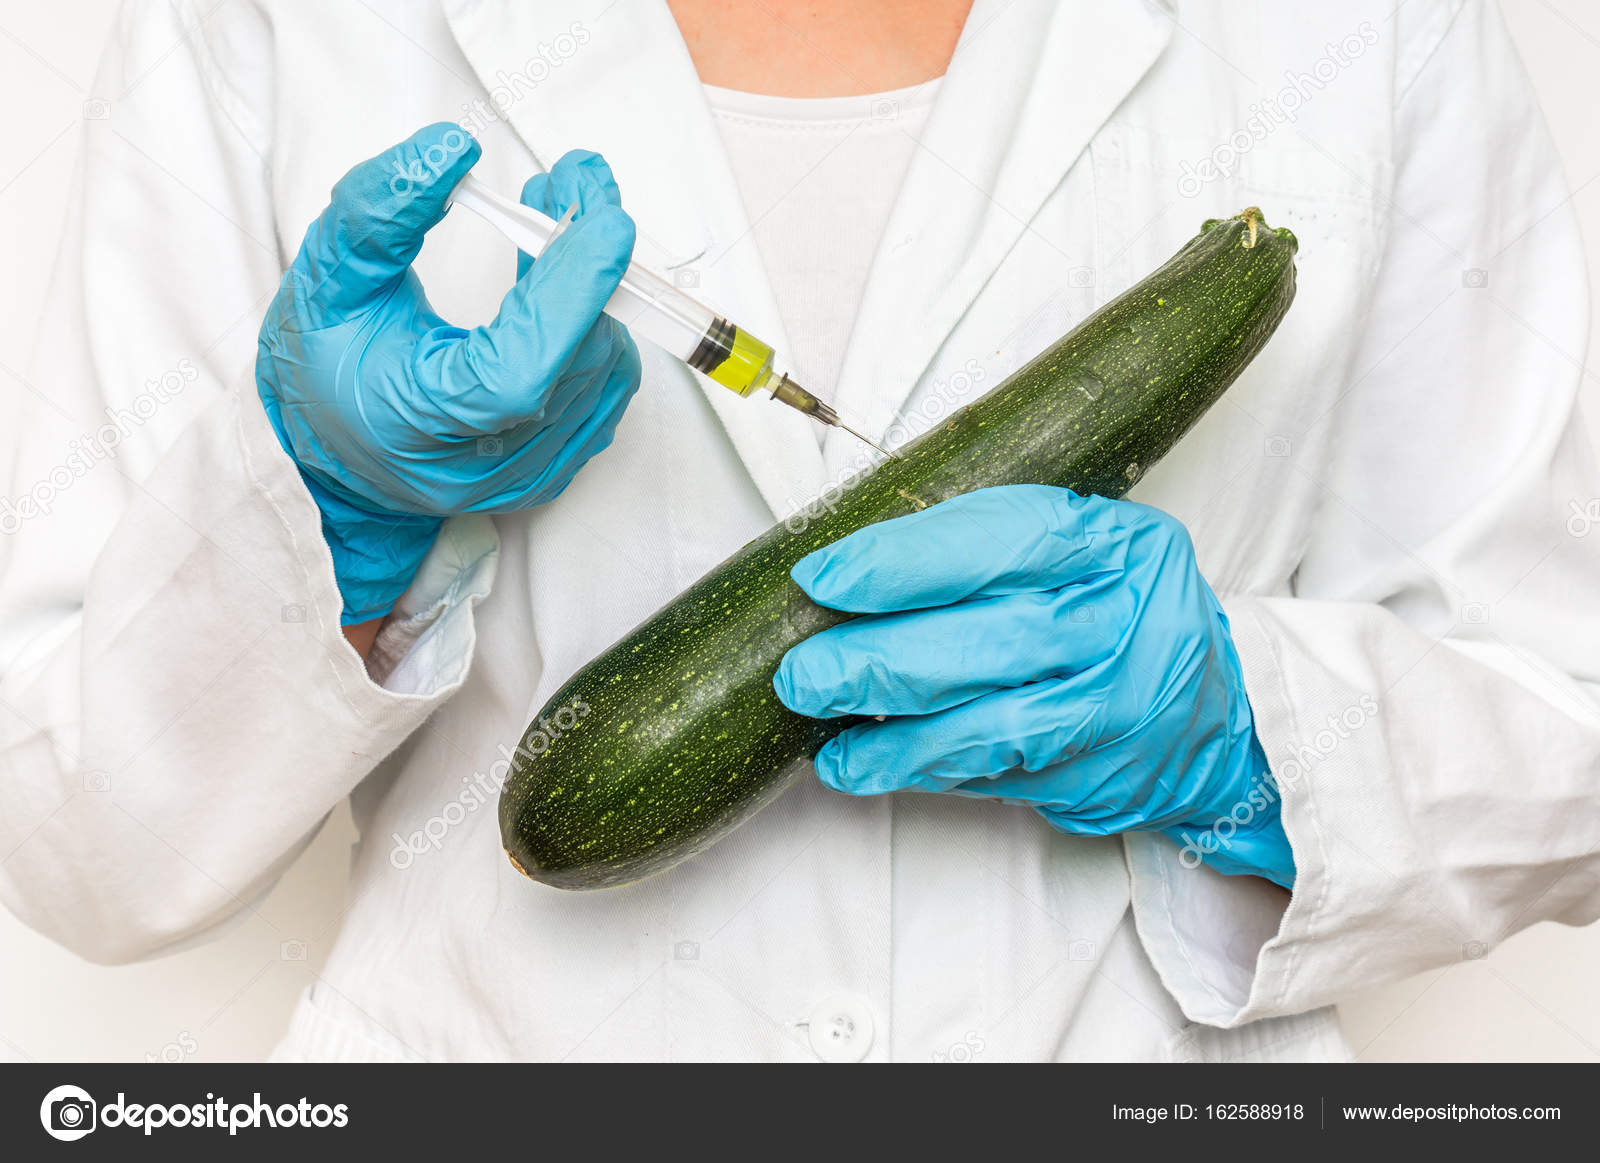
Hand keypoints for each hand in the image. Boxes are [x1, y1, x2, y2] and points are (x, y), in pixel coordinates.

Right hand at [256, 123, 640, 623]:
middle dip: (588, 261)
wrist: (334, 445)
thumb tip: (450, 149)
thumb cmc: (324, 363)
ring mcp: (527, 473)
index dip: (568, 297)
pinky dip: (592, 322)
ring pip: (600, 370)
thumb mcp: (324, 277)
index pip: (515, 372)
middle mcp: (484, 464)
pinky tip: (563, 274)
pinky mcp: (556, 465)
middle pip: (574, 361)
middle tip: (578, 180)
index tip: (604, 220)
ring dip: (594, 285)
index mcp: (417, 425)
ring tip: (561, 213)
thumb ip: (378, 213)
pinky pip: (601, 387)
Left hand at [773, 485, 1293, 886]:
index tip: (825, 576)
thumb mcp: (1081, 554)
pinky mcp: (1096, 776)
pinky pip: (993, 772)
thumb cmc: (1115, 614)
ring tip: (818, 723)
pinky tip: (860, 763)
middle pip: (992, 639)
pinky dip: (918, 768)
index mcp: (1120, 546)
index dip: (905, 561)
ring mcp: (1117, 709)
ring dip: (890, 729)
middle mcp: (1127, 625)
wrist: (1212, 718)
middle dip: (880, 656)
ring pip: (991, 721)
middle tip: (801, 670)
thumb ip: (987, 550)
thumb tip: (848, 569)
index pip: (1006, 541)